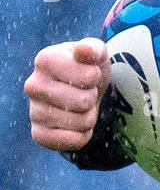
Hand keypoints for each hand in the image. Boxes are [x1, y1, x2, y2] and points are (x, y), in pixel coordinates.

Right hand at [24, 37, 111, 152]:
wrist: (79, 92)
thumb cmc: (87, 68)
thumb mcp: (96, 53)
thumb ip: (93, 48)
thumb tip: (83, 50)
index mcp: (44, 60)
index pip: (88, 77)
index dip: (95, 77)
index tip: (86, 73)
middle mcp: (33, 85)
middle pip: (84, 101)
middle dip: (92, 98)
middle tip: (83, 92)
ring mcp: (33, 111)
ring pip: (82, 122)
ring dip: (89, 116)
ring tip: (78, 106)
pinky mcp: (39, 134)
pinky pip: (75, 141)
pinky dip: (83, 135)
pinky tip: (74, 123)